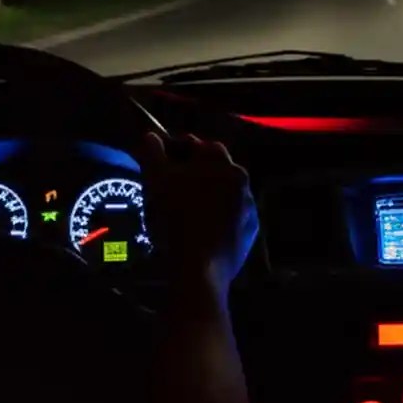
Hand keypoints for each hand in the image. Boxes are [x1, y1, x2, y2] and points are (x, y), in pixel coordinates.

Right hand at [140, 132, 258, 290]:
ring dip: (211, 194)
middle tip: (175, 185)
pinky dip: (221, 217)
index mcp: (221, 163)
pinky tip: (204, 228)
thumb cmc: (176, 217)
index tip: (163, 161)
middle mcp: (242, 180)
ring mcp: (250, 206)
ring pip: (227, 193)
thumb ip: (153, 153)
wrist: (200, 266)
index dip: (179, 150)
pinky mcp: (251, 231)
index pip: (199, 146)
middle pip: (216, 168)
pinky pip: (234, 216)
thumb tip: (150, 136)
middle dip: (197, 172)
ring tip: (189, 208)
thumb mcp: (156, 180)